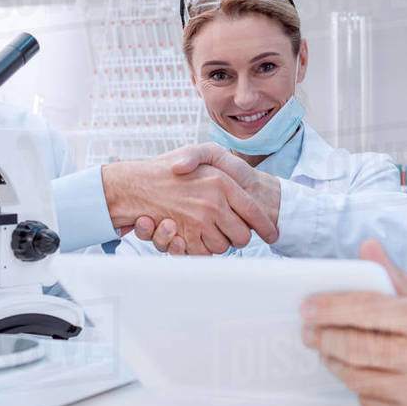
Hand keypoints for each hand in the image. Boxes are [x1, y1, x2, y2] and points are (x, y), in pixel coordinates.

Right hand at [134, 143, 281, 254]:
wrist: (134, 183)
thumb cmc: (168, 166)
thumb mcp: (202, 151)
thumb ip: (223, 159)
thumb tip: (243, 186)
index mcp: (221, 183)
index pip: (253, 211)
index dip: (265, 226)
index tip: (272, 234)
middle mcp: (212, 203)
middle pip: (241, 236)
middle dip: (239, 237)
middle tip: (232, 231)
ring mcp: (198, 222)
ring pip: (222, 247)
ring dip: (217, 243)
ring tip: (207, 229)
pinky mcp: (183, 237)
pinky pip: (203, 254)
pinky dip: (200, 250)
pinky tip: (193, 236)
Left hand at [300, 239, 406, 405]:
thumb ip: (394, 275)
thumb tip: (366, 248)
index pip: (368, 310)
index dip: (332, 308)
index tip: (307, 306)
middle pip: (357, 348)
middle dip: (324, 337)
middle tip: (307, 330)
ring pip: (358, 378)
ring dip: (334, 362)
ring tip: (325, 348)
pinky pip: (370, 401)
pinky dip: (357, 385)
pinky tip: (355, 371)